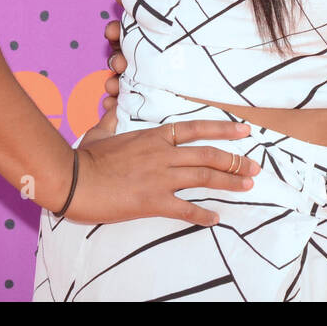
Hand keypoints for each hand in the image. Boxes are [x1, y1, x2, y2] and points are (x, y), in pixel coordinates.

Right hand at [66, 0, 256, 226]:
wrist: (72, 179)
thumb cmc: (84, 156)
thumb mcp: (101, 131)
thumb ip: (112, 120)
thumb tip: (112, 107)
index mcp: (154, 137)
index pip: (196, 128)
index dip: (223, 129)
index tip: (244, 130)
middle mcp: (163, 154)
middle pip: (208, 154)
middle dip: (235, 160)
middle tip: (254, 167)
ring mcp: (160, 178)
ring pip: (204, 177)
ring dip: (229, 182)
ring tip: (247, 185)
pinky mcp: (152, 201)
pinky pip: (185, 209)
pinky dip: (202, 214)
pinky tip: (215, 218)